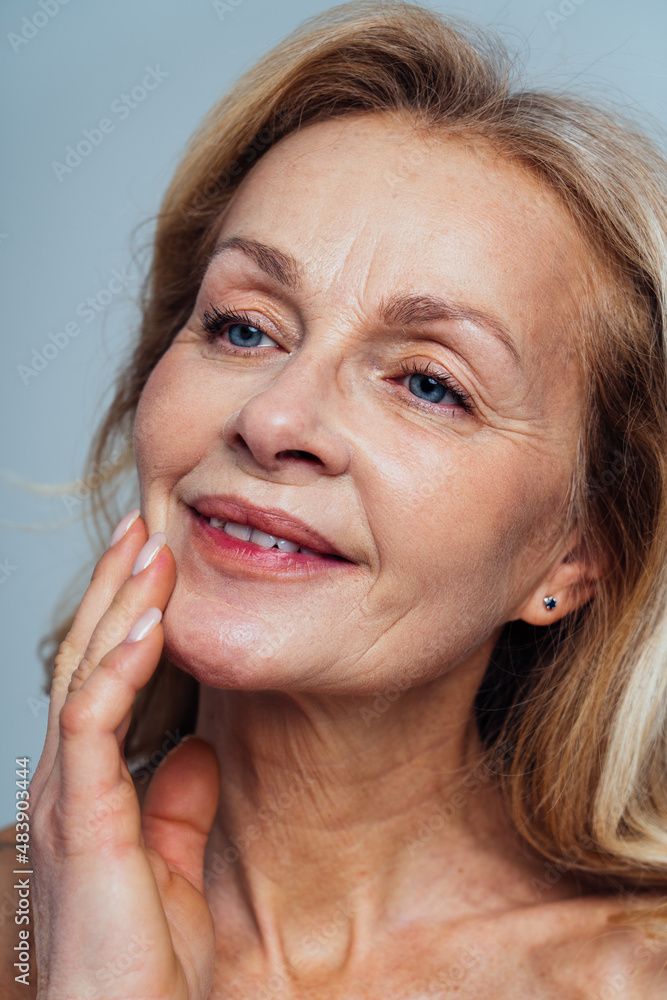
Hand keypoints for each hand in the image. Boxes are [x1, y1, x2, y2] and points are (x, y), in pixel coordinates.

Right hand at [30, 513, 219, 998]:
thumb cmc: (139, 967)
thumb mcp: (170, 866)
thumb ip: (179, 806)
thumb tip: (200, 749)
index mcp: (87, 786)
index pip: (98, 677)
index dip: (125, 617)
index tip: (156, 565)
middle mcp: (67, 780)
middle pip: (85, 659)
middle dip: (118, 590)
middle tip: (146, 528)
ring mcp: (68, 796)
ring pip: (84, 673)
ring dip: (120, 607)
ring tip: (150, 551)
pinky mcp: (82, 818)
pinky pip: (93, 722)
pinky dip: (118, 667)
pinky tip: (147, 626)